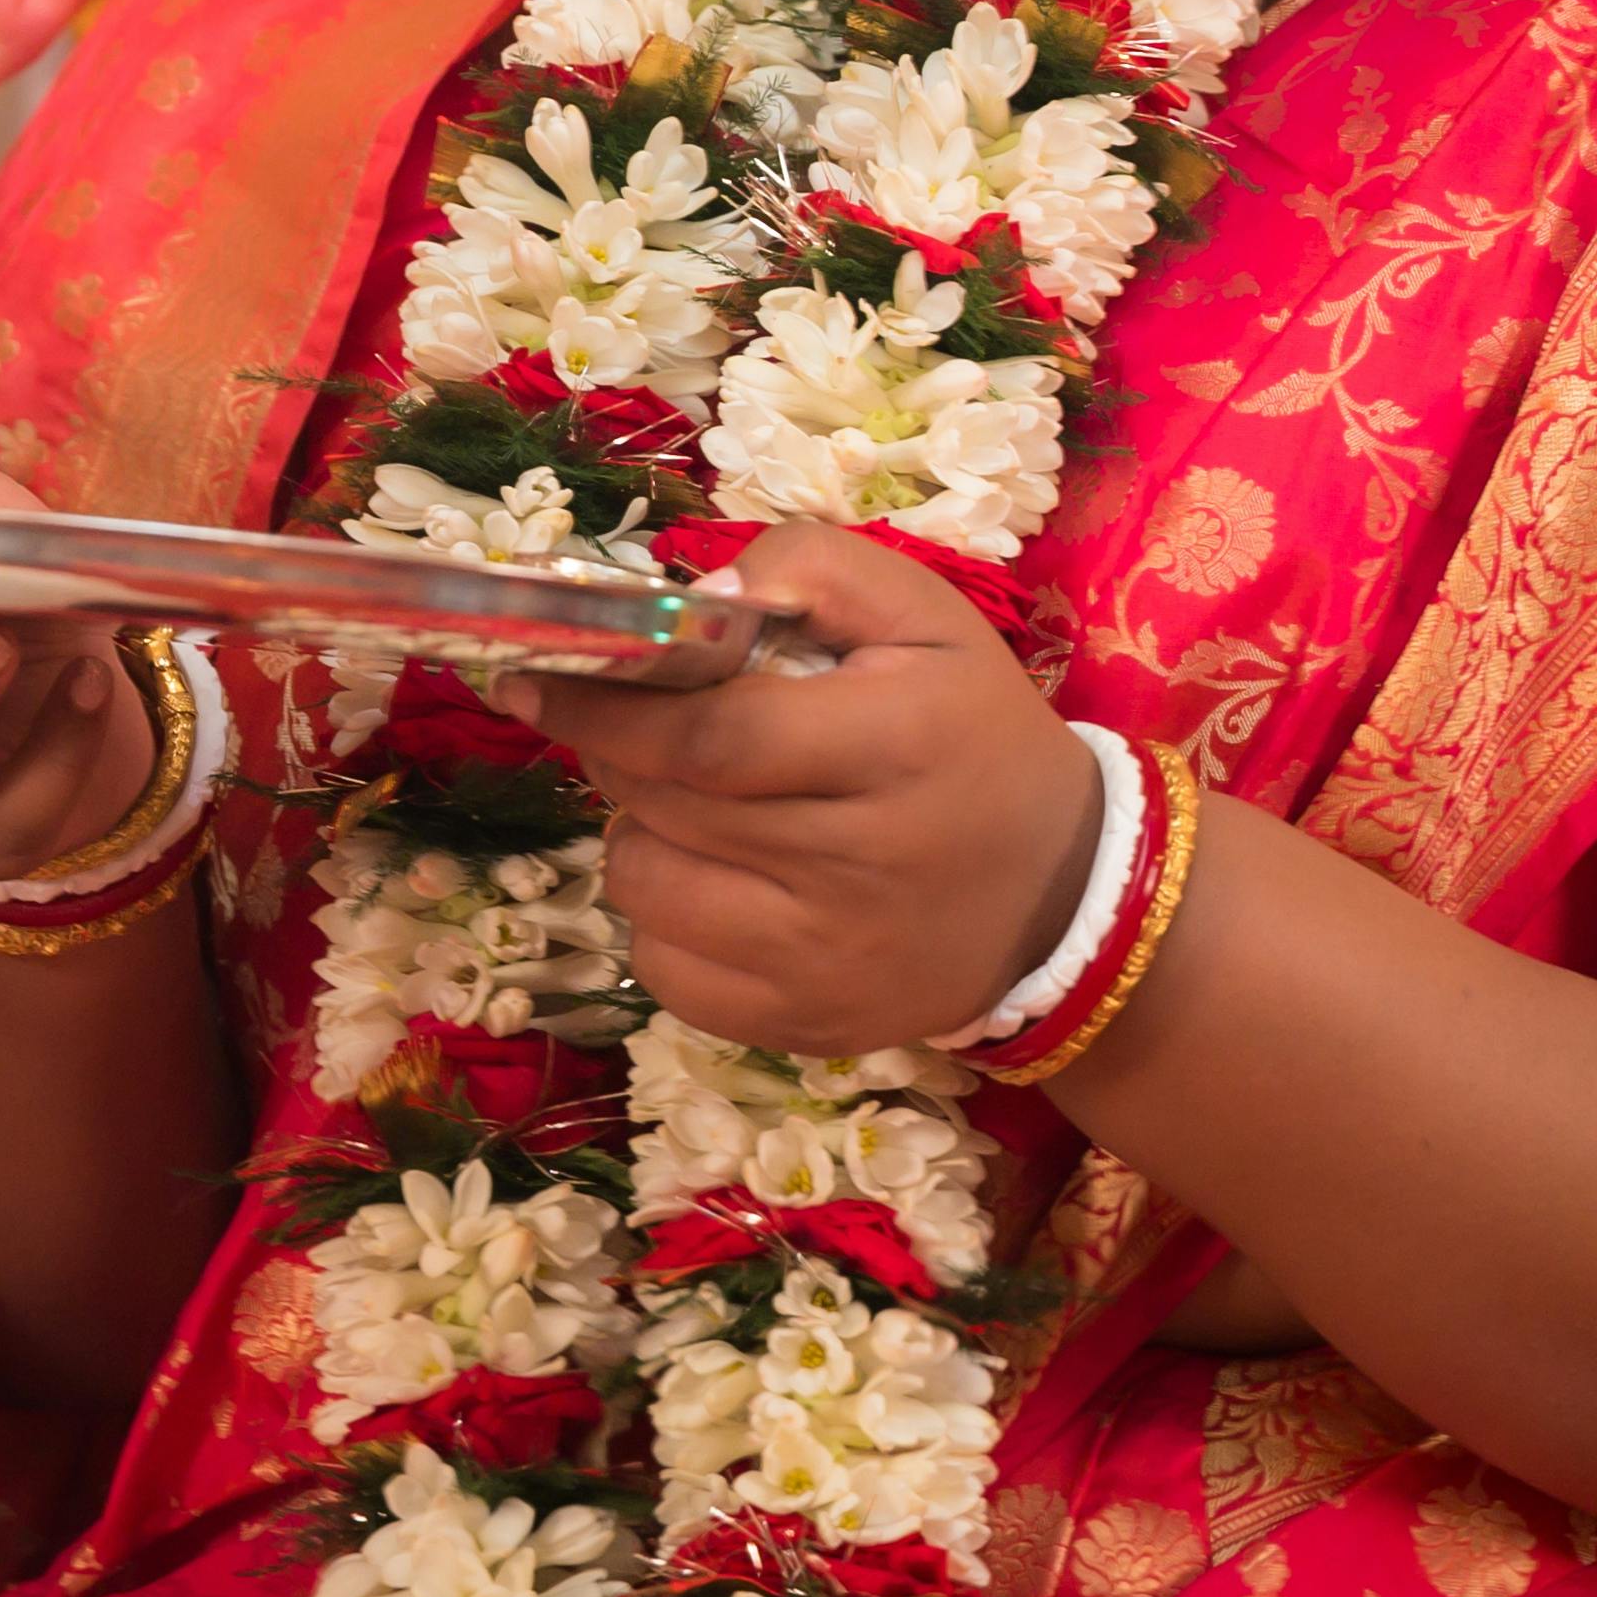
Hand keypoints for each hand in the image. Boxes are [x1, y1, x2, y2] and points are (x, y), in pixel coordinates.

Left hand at [506, 521, 1106, 1058]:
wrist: (1062, 897)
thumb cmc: (972, 734)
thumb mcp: (925, 616)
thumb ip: (812, 568)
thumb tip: (698, 593)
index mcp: (891, 747)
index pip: (708, 735)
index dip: (606, 705)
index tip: (533, 677)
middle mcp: (857, 866)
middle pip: (665, 804)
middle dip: (616, 752)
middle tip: (630, 724)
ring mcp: (826, 962)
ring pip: (646, 887)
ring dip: (638, 831)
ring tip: (692, 806)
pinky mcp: (804, 1027)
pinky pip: (665, 972)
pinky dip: (662, 918)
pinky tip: (714, 882)